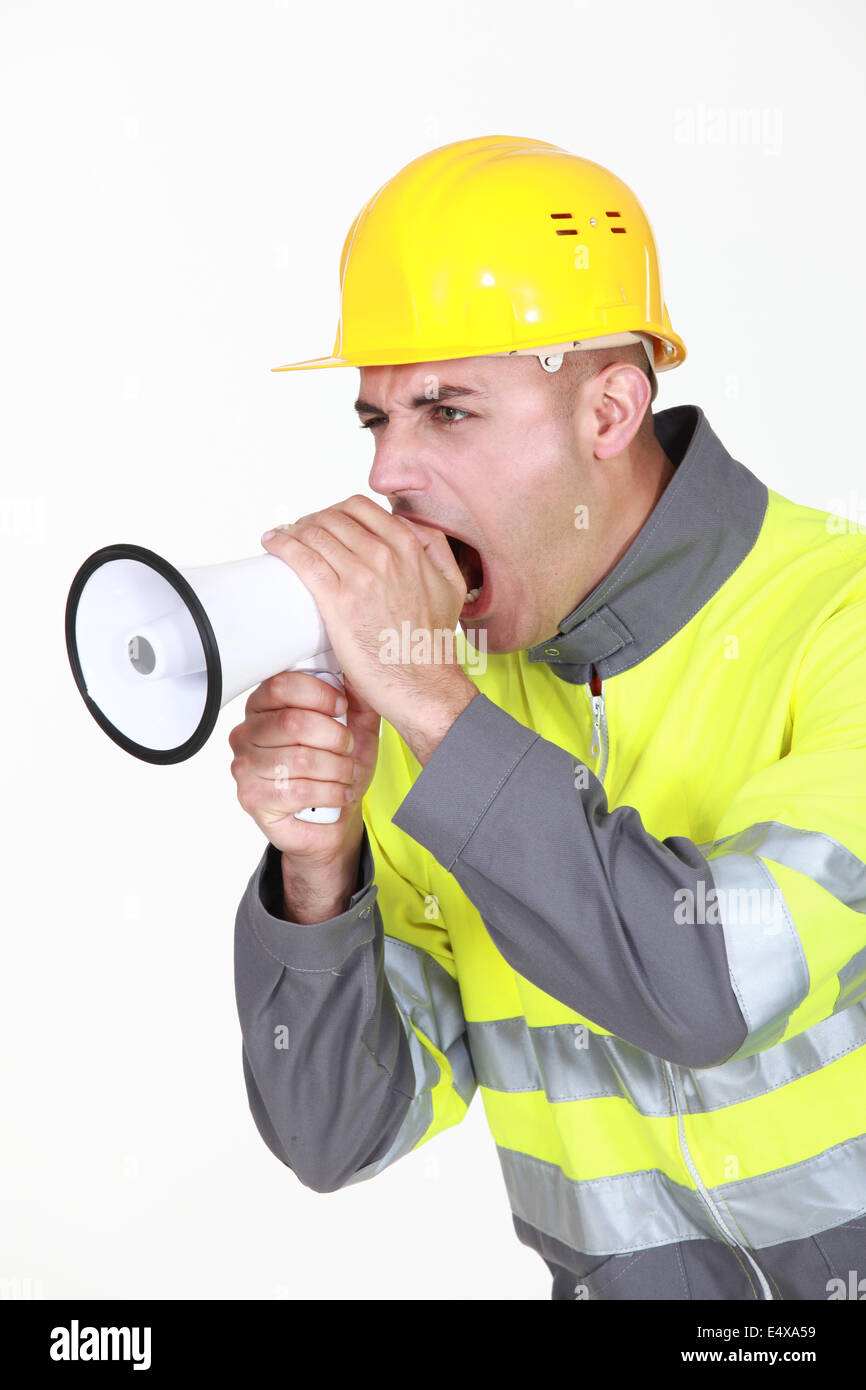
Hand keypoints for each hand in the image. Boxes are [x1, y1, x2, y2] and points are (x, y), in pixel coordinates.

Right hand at [228, 668, 379, 862]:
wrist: (332, 817)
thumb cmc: (336, 767)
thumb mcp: (356, 724)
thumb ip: (356, 693)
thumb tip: (358, 666)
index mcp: (265, 706)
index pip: (281, 685)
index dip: (318, 694)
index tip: (341, 706)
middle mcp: (248, 733)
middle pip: (292, 722)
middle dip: (334, 736)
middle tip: (348, 747)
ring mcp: (245, 766)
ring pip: (299, 758)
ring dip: (336, 768)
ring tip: (347, 773)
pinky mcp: (252, 797)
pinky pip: (298, 790)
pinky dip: (330, 792)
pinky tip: (338, 792)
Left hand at [259, 495, 472, 732]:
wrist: (423, 682)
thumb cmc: (432, 640)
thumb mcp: (450, 584)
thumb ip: (436, 547)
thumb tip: (412, 526)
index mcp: (409, 546)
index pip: (360, 508)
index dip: (336, 511)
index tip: (326, 522)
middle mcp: (385, 555)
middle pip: (333, 517)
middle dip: (311, 520)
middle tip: (301, 533)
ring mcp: (360, 577)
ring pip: (315, 533)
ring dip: (293, 530)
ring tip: (283, 538)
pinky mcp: (338, 602)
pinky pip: (302, 559)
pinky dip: (282, 545)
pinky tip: (272, 543)